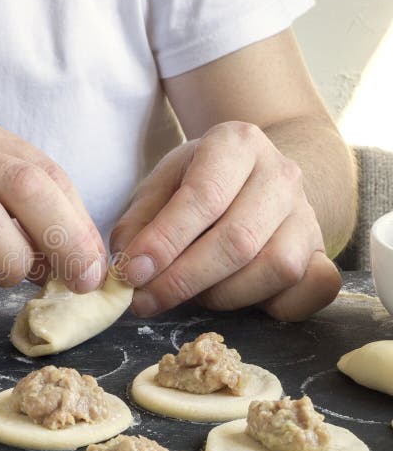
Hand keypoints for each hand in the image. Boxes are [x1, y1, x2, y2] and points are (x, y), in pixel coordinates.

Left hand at [111, 121, 340, 320]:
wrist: (255, 179)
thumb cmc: (198, 184)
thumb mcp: (160, 186)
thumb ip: (138, 222)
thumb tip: (128, 267)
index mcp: (236, 144)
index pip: (203, 196)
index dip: (165, 241)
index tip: (133, 272)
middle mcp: (282, 174)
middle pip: (238, 239)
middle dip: (183, 279)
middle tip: (144, 299)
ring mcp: (308, 214)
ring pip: (275, 268)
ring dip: (221, 295)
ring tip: (187, 293)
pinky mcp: (323, 252)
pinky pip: (311, 290)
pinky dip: (273, 306)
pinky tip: (236, 299)